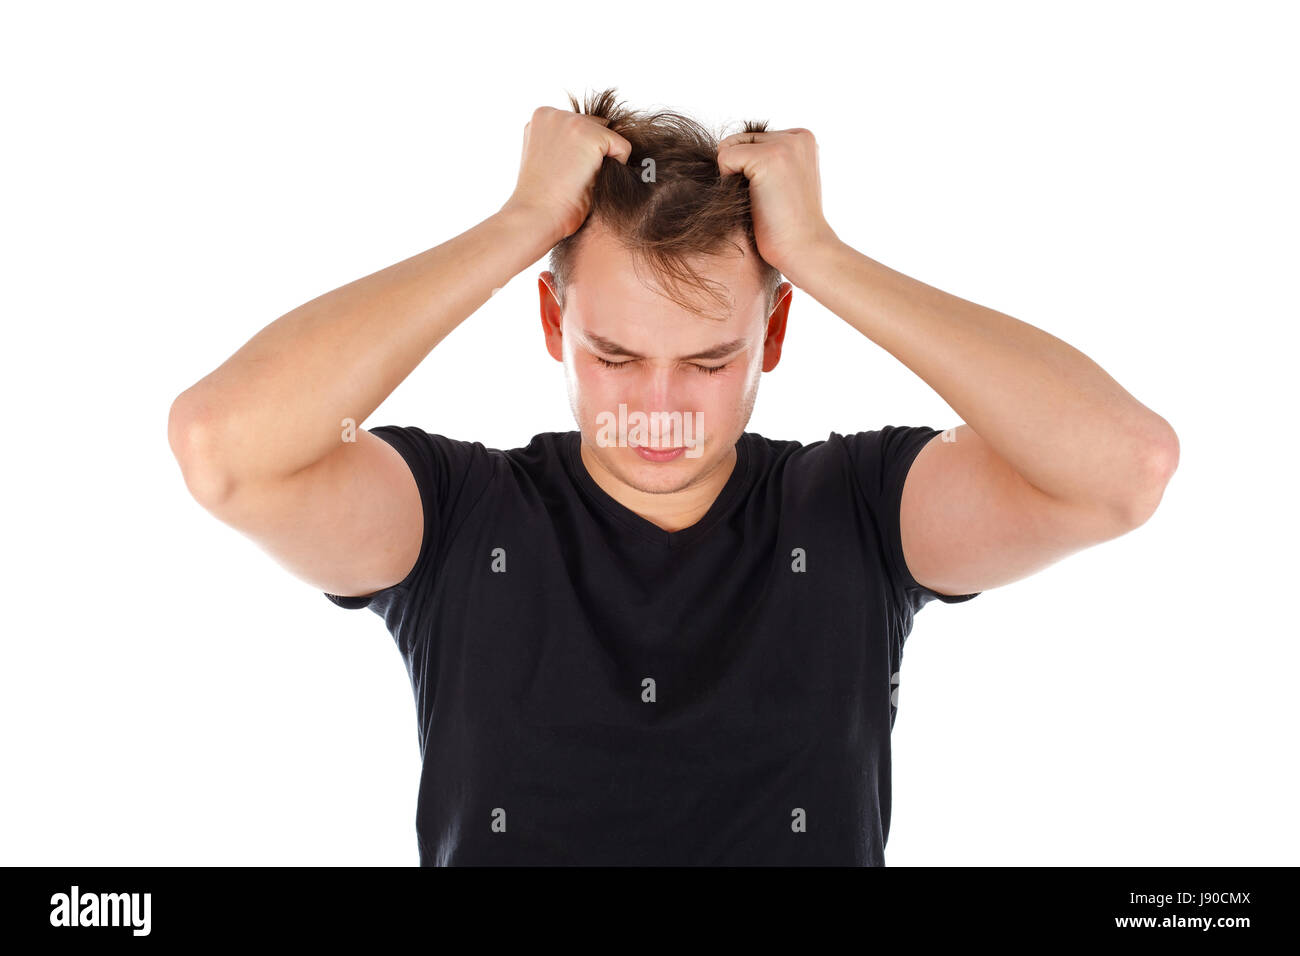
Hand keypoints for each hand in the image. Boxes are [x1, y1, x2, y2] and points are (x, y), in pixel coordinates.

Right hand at [499, 106, 631, 244]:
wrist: (535, 215)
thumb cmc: (543, 200)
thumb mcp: (548, 161)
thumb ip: (565, 144)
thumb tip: (597, 145)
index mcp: (541, 118)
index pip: (580, 127)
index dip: (581, 155)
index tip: (564, 175)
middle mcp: (555, 113)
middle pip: (597, 128)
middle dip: (594, 155)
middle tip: (573, 181)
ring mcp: (572, 121)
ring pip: (609, 139)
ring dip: (601, 163)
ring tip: (579, 181)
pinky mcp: (591, 134)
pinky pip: (623, 148)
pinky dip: (616, 168)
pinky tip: (590, 181)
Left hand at [716, 128, 838, 279]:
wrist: (803, 249)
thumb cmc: (787, 225)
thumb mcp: (783, 182)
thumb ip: (766, 159)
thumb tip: (725, 149)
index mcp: (803, 138)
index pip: (751, 140)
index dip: (749, 170)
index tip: (773, 195)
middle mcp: (797, 135)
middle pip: (738, 141)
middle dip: (740, 172)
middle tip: (765, 200)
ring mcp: (785, 143)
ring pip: (729, 147)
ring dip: (734, 177)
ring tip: (760, 200)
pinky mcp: (767, 157)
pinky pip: (724, 157)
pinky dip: (727, 182)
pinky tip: (753, 201)